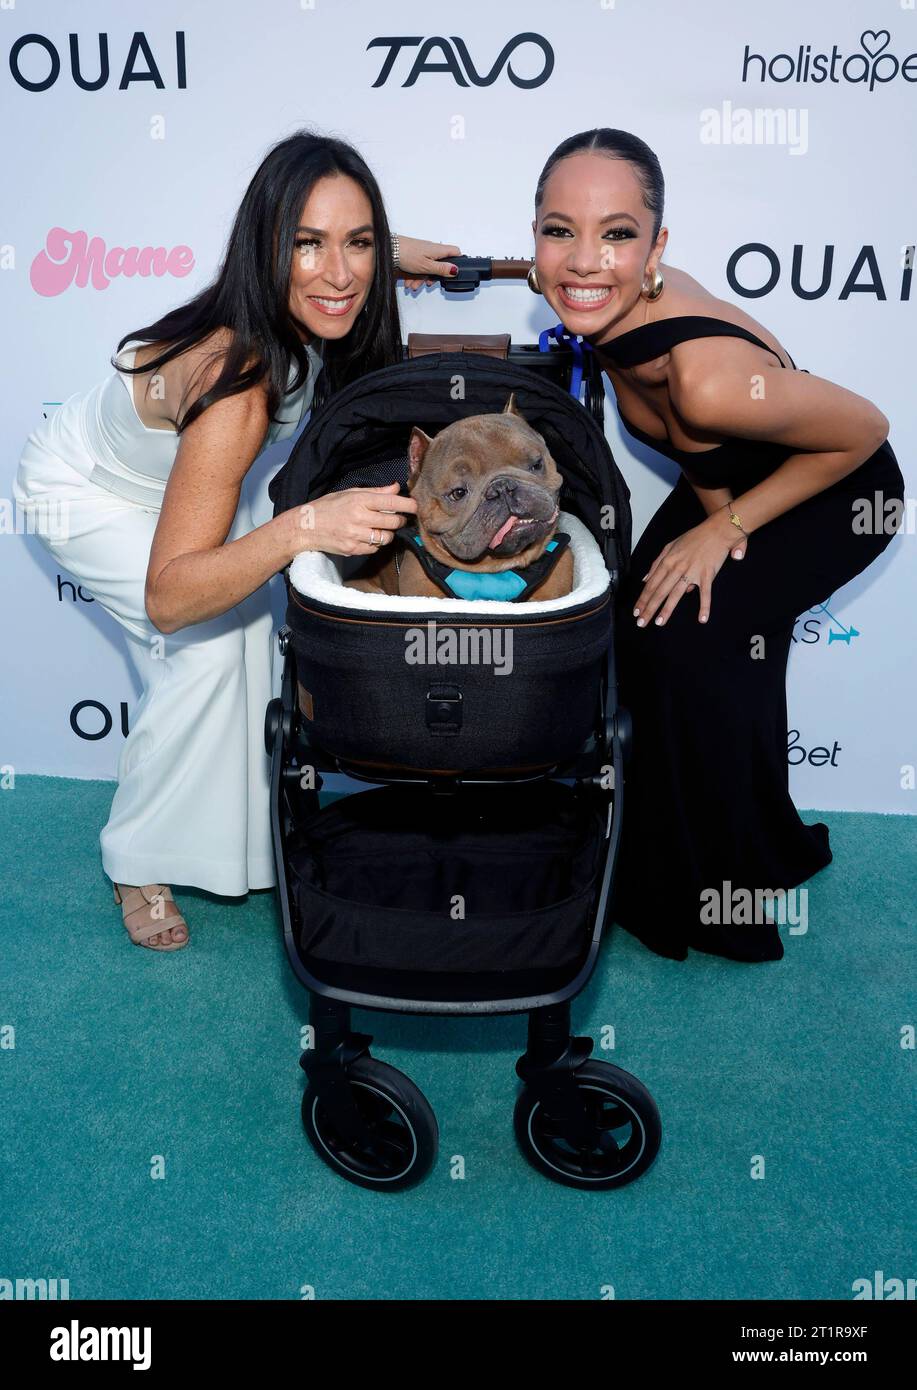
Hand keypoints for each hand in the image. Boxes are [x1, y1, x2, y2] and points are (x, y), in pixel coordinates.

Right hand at [280, 482, 417, 561]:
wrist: (305, 527)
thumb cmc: (327, 507)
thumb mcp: (349, 493)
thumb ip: (375, 492)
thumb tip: (395, 488)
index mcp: (359, 501)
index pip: (392, 503)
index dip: (408, 505)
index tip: (416, 507)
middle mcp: (359, 518)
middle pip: (393, 522)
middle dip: (399, 520)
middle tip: (397, 518)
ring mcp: (356, 536)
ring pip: (387, 537)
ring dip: (388, 533)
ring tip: (380, 528)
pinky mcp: (353, 549)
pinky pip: (375, 548)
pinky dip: (375, 543)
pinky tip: (367, 537)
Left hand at [395, 235, 460, 288]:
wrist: (389, 250)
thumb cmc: (406, 253)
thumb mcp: (427, 266)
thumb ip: (442, 269)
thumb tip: (455, 270)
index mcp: (438, 250)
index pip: (455, 252)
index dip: (457, 262)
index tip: (453, 273)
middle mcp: (432, 249)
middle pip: (439, 264)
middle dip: (433, 276)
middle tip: (428, 282)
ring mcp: (423, 252)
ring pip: (427, 267)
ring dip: (421, 278)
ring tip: (413, 285)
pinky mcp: (414, 255)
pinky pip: (418, 267)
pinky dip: (414, 275)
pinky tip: (409, 282)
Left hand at [633, 510, 746, 626]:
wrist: (717, 530)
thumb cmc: (694, 537)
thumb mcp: (670, 545)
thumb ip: (657, 562)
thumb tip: (645, 578)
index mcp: (667, 561)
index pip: (651, 584)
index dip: (643, 598)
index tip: (637, 611)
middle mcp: (677, 567)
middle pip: (660, 591)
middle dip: (649, 608)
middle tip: (641, 622)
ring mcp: (692, 571)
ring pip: (676, 594)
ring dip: (667, 609)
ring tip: (659, 622)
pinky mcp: (707, 574)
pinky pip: (705, 593)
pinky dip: (704, 606)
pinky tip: (702, 618)